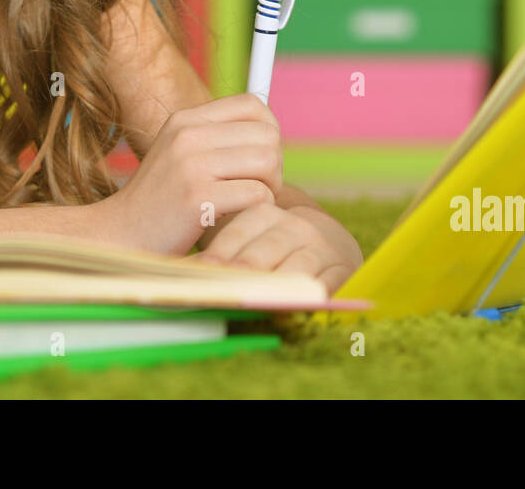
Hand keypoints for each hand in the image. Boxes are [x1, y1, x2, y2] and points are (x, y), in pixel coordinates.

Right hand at [96, 93, 284, 255]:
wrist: (119, 235)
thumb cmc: (160, 201)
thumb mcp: (179, 153)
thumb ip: (215, 137)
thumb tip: (270, 129)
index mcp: (185, 119)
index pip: (252, 104)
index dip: (269, 130)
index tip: (261, 157)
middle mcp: (187, 135)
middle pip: (267, 134)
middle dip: (274, 165)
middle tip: (258, 186)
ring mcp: (191, 165)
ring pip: (267, 161)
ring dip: (269, 187)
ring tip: (249, 201)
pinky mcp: (197, 199)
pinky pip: (257, 195)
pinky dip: (258, 209)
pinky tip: (237, 217)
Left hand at [189, 202, 362, 294]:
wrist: (323, 238)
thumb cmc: (269, 244)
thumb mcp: (246, 238)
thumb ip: (218, 255)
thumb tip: (180, 274)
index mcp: (264, 213)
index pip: (236, 237)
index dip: (216, 258)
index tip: (198, 274)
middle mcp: (294, 226)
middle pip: (262, 256)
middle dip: (240, 277)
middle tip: (219, 293)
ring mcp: (321, 247)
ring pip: (293, 273)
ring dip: (272, 292)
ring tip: (251, 306)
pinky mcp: (343, 268)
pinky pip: (325, 287)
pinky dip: (308, 301)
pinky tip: (290, 311)